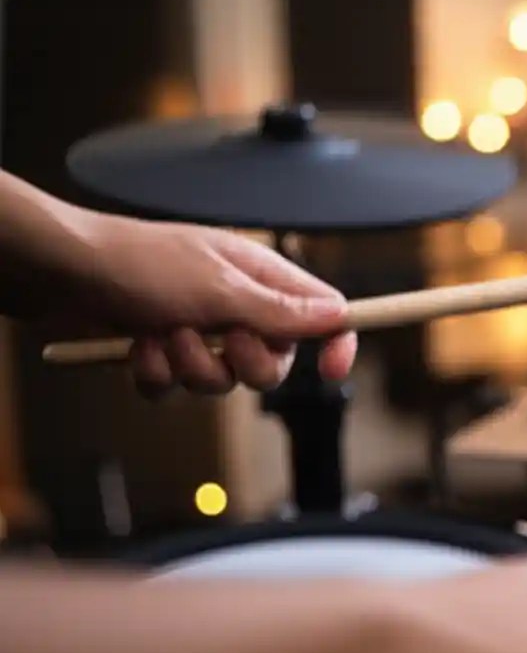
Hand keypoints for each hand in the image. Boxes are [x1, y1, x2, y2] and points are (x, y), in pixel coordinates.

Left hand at [74, 215, 356, 396]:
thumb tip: (338, 316)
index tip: (334, 370)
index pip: (322, 312)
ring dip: (192, 365)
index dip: (334, 341)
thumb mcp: (220, 290)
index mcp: (260, 278)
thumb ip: (281, 312)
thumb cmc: (141, 264)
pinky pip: (178, 388)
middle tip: (222, 341)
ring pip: (224, 381)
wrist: (61, 271)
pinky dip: (157, 373)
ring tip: (163, 335)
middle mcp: (236, 305)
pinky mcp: (162, 353)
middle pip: (275, 360)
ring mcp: (199, 331)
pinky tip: (137, 346)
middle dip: (246, 362)